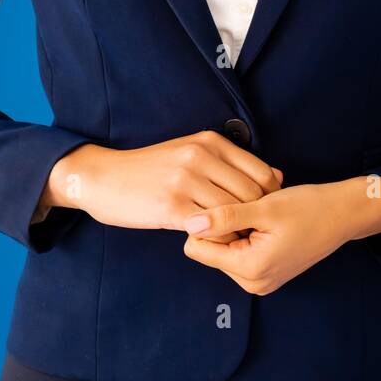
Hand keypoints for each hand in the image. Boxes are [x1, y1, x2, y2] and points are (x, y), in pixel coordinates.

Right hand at [46, 131, 283, 237]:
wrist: (105, 178)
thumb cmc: (152, 169)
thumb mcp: (192, 152)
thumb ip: (230, 163)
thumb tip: (276, 175)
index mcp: (210, 142)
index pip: (261, 172)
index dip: (269, 198)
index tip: (262, 213)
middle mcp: (201, 157)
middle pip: (252, 195)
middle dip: (256, 218)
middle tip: (249, 232)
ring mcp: (186, 181)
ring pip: (234, 214)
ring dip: (236, 231)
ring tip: (229, 238)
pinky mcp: (172, 206)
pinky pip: (211, 229)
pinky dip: (217, 239)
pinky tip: (209, 239)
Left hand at [183, 182, 354, 293]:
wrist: (342, 214)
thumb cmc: (308, 208)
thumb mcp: (263, 208)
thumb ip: (224, 217)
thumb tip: (190, 223)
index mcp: (249, 269)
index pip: (197, 248)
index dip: (207, 222)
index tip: (230, 207)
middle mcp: (252, 282)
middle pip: (209, 249)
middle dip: (223, 226)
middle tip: (252, 210)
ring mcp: (259, 280)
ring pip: (223, 249)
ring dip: (236, 228)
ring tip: (262, 216)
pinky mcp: (264, 273)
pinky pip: (238, 251)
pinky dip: (246, 234)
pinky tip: (265, 222)